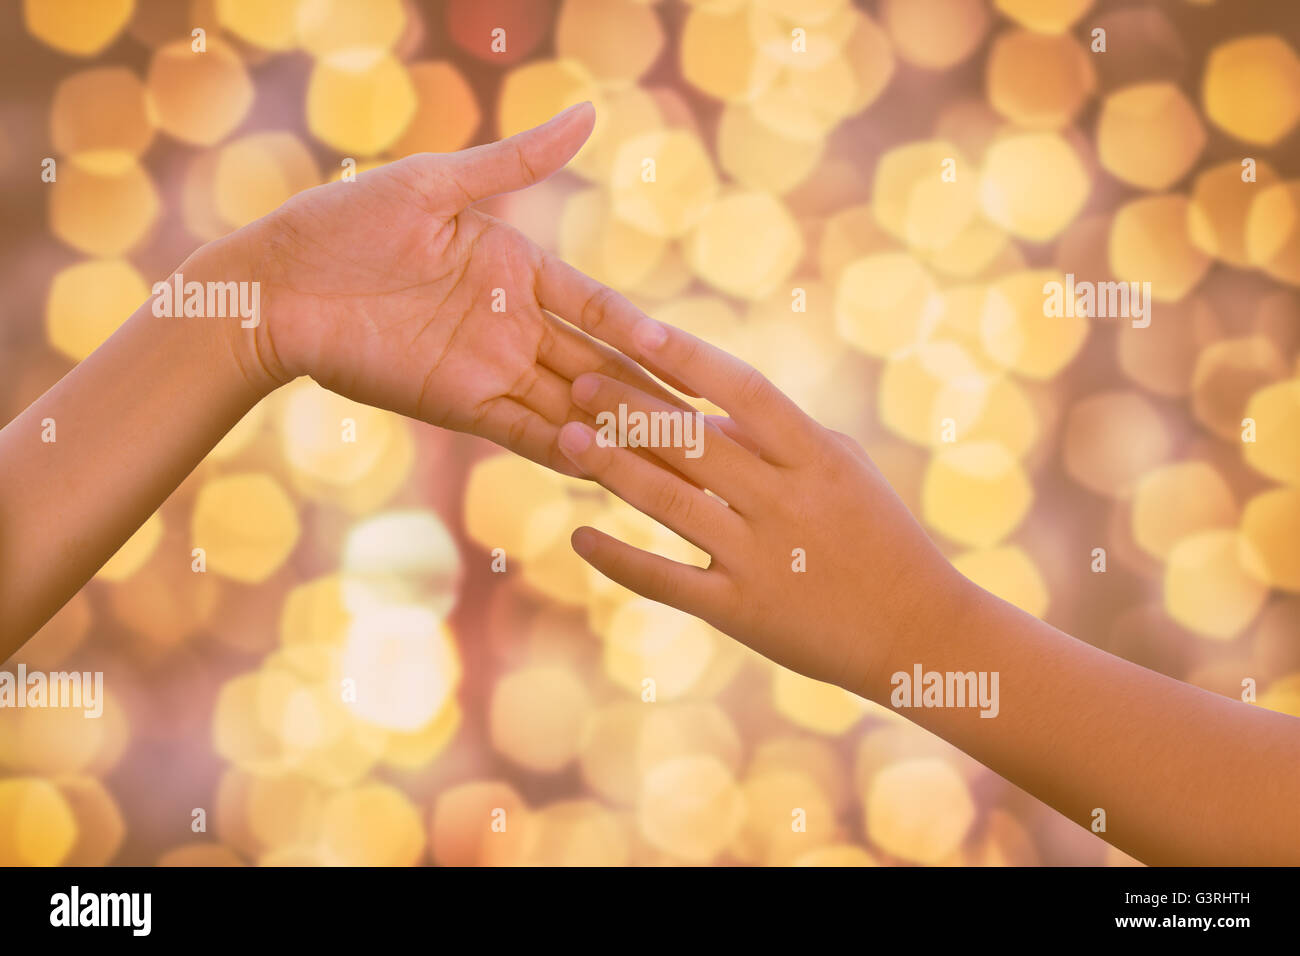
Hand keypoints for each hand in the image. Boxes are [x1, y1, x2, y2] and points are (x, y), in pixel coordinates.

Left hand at [226, 103, 678, 473]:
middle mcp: (514, 323)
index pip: (597, 305)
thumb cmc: (347, 223)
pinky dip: (561, 448)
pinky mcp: (459, 406)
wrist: (277, 285)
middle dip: (645, 390)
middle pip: (596, 362)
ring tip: (669, 453)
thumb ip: (517, 162)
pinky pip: (523, 431)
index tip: (687, 350)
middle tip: (705, 420)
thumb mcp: (437, 185)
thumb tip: (589, 112)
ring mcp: (490, 368)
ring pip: (569, 402)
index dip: (639, 328)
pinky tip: (605, 465)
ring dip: (614, 427)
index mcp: (518, 269)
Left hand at [550, 312, 970, 694]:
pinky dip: (619, 559)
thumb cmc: (879, 537)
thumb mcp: (841, 471)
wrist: (918, 632)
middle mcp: (785, 501)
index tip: (638, 331)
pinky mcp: (741, 611)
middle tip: (577, 382)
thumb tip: (704, 407)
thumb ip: (777, 437)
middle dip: (628, 408)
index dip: (689, 359)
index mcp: (816, 457)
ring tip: (565, 437)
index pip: (745, 390)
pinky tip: (580, 537)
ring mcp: (761, 558)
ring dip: (611, 467)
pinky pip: (667, 581)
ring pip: (670, 502)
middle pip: (692, 442)